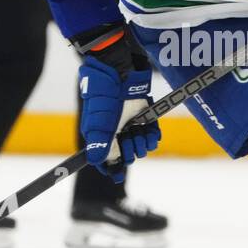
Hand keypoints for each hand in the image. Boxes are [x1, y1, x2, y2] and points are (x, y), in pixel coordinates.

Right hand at [78, 57, 160, 181]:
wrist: (121, 72)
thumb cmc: (106, 96)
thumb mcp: (101, 121)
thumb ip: (100, 142)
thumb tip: (94, 162)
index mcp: (100, 136)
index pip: (105, 160)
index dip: (111, 169)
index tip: (118, 175)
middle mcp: (114, 133)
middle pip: (125, 155)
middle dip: (130, 152)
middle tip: (131, 141)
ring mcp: (129, 125)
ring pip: (140, 147)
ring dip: (143, 144)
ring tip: (141, 133)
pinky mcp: (143, 117)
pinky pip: (151, 135)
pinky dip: (153, 136)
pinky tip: (151, 132)